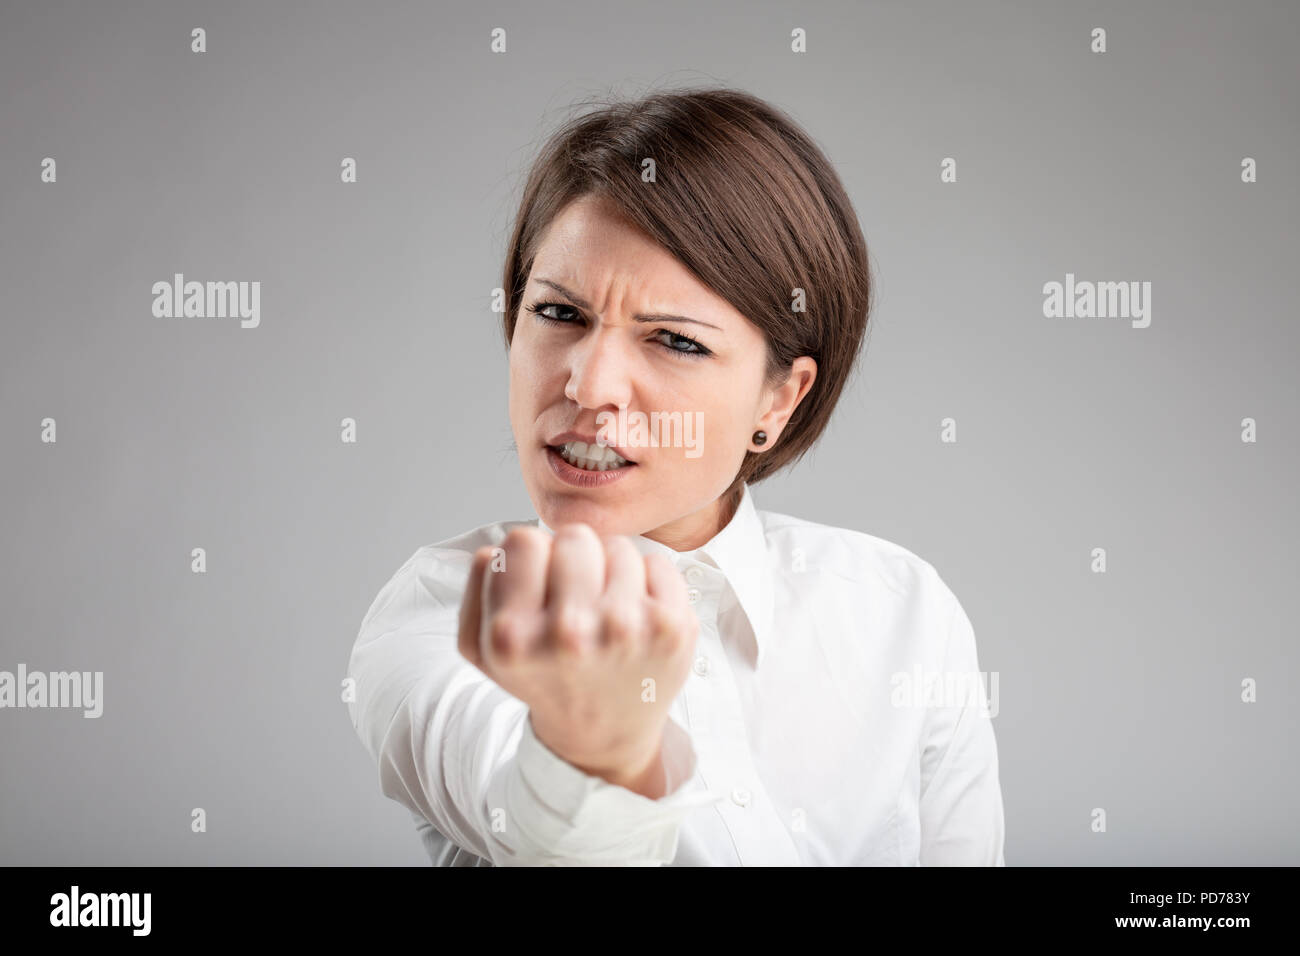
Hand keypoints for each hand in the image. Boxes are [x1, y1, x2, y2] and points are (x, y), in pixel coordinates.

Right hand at [457, 523, 697, 795]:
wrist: (602, 734)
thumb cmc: (544, 679)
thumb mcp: (484, 650)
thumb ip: (477, 588)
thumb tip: (496, 549)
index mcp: (513, 637)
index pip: (522, 540)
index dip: (532, 559)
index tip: (541, 588)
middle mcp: (568, 634)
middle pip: (573, 536)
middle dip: (574, 560)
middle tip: (576, 600)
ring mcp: (626, 629)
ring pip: (617, 546)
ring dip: (611, 573)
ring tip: (606, 613)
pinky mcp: (671, 627)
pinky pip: (657, 561)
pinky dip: (648, 583)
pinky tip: (637, 618)